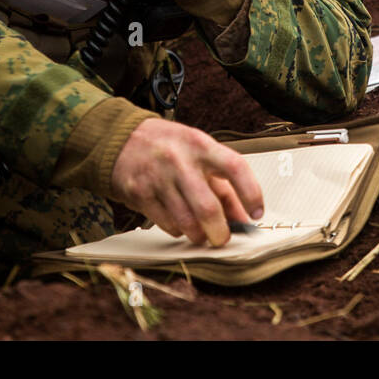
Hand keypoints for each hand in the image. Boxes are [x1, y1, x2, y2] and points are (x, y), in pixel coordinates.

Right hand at [110, 118, 264, 246]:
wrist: (120, 139)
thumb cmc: (168, 146)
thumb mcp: (199, 154)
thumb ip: (223, 185)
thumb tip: (243, 217)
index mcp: (201, 145)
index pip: (235, 168)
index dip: (251, 193)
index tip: (257, 213)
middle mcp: (180, 160)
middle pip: (208, 207)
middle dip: (220, 231)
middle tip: (223, 238)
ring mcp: (158, 178)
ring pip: (187, 222)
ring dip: (200, 236)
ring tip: (202, 235)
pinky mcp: (140, 194)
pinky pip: (167, 225)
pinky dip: (179, 231)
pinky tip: (180, 224)